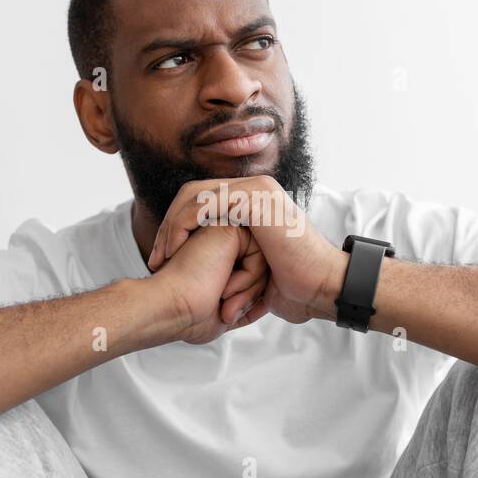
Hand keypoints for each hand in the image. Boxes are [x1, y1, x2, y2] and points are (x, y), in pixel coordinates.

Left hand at [146, 176, 347, 324]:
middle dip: (169, 227)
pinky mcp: (255, 197)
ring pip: (194, 196)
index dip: (177, 227)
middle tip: (155, 260)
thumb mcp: (255, 269)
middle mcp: (255, 189)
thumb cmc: (295, 286)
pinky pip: (205, 203)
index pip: (201, 200)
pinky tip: (175, 248)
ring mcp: (256, 189)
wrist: (322, 288)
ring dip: (172, 228)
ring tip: (161, 258)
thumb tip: (216, 276)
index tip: (163, 259)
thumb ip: (235, 260)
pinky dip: (184, 224)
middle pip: (192, 194)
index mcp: (254, 201)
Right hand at [149, 222, 269, 343]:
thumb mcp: (225, 311)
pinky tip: (223, 285)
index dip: (248, 302)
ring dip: (248, 290)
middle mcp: (219, 243)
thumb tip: (267, 302)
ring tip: (222, 299)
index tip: (225, 317)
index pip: (255, 278)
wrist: (171, 307)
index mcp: (216, 259)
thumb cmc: (190, 316)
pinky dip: (248, 278)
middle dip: (250, 296)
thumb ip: (245, 301)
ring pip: (264, 261)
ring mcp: (223, 232)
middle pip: (263, 268)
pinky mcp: (227, 226)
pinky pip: (259, 253)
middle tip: (226, 312)